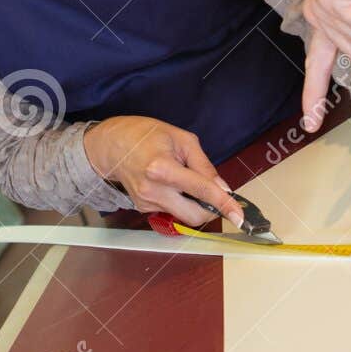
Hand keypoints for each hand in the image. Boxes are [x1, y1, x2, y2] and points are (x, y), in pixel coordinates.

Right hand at [84, 116, 243, 228]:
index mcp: (162, 168)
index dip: (223, 204)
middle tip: (215, 195)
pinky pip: (171, 211)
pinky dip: (180, 202)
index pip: (201, 191)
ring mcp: (146, 203)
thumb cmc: (146, 134)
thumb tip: (222, 188)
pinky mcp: (143, 209)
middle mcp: (153, 190)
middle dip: (211, 210)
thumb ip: (204, 165)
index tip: (239, 217)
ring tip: (185, 180)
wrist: (111, 146)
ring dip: (195, 204)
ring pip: (184, 216)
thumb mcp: (181, 139)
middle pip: (194, 216)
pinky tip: (170, 185)